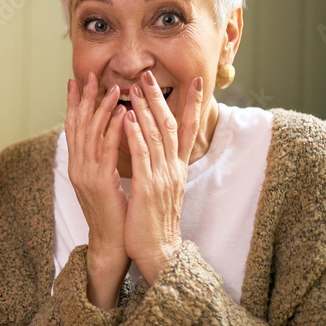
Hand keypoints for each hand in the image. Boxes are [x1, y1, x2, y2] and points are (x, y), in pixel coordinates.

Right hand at [65, 72, 130, 308]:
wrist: (112, 243)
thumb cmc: (114, 213)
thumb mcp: (105, 181)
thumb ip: (103, 159)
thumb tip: (108, 137)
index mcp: (78, 166)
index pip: (73, 128)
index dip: (75, 104)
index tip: (76, 82)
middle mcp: (78, 167)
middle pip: (79, 125)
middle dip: (85, 98)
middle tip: (91, 75)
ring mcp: (86, 174)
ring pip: (92, 133)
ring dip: (102, 108)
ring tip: (113, 87)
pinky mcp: (100, 181)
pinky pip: (107, 149)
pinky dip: (114, 128)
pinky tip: (123, 113)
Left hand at [122, 71, 202, 284]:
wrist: (159, 251)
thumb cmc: (155, 222)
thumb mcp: (163, 190)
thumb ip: (163, 168)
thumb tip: (160, 150)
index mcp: (177, 169)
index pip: (188, 130)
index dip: (192, 105)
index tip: (196, 82)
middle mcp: (173, 169)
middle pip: (170, 125)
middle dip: (161, 98)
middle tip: (150, 74)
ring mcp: (163, 177)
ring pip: (156, 135)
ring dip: (146, 108)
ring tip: (137, 86)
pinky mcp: (148, 188)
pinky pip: (142, 155)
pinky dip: (136, 134)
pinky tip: (128, 117)